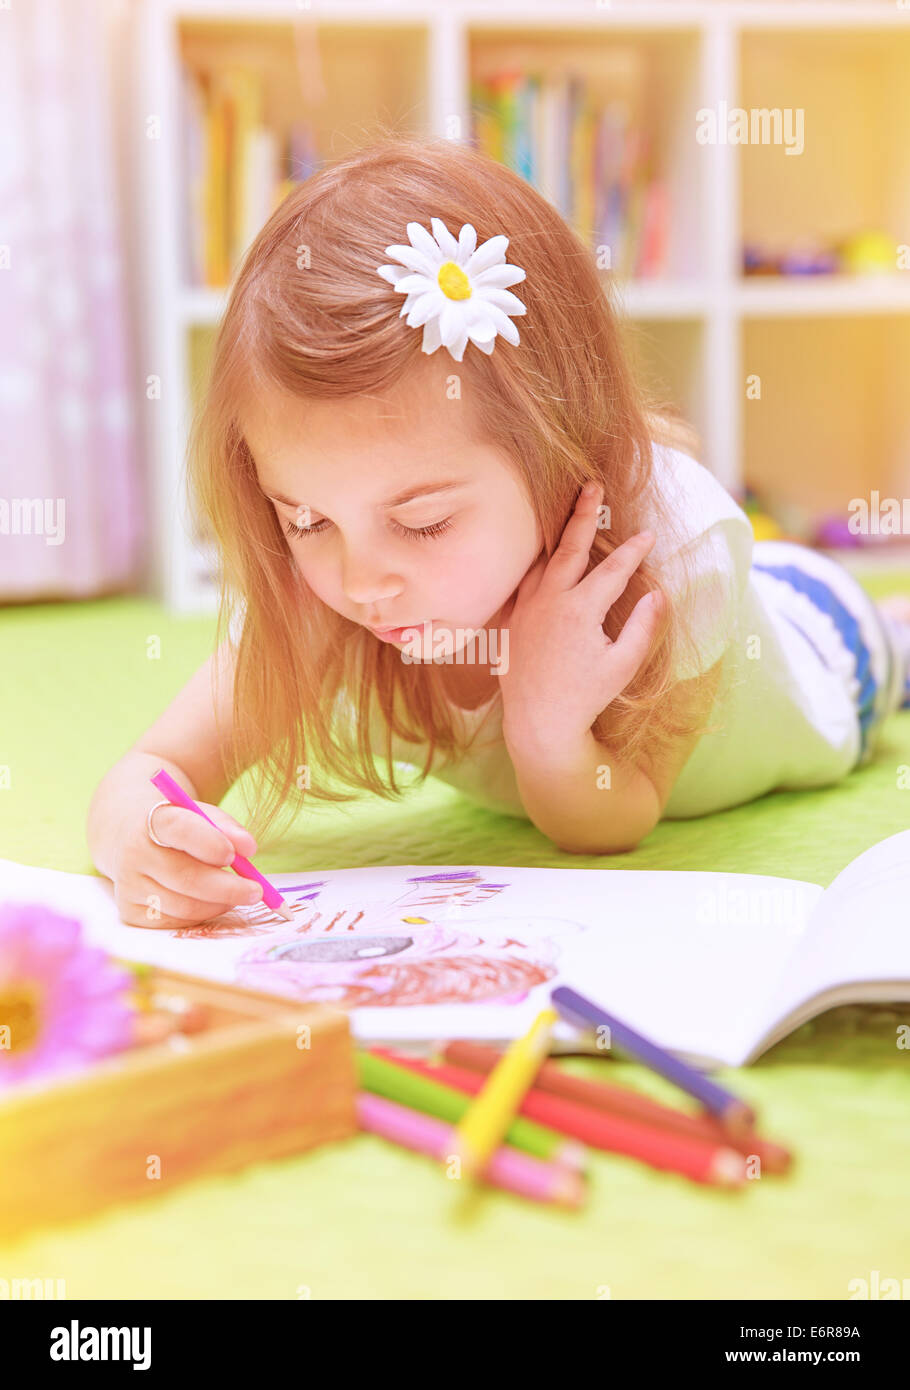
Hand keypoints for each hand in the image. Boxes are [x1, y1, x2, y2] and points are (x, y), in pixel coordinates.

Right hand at [111, 791, 263, 928]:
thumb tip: (248, 849)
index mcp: (152, 819)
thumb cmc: (178, 825)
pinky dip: (201, 915)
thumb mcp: (201, 813)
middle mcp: (134, 853)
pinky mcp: (129, 911)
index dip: (210, 843)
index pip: (180, 830)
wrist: (130, 836)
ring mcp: (128, 885)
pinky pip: (175, 922)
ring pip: (184, 906)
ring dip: (218, 904)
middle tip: (256, 891)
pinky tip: (211, 902)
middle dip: (228, 888)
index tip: (235, 855)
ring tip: (235, 894)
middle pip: (185, 878)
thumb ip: (227, 827)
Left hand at [497, 482, 662, 755]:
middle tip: (593, 485)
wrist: (537, 722)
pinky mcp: (513, 618)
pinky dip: (536, 560)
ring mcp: (527, 607)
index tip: (649, 535)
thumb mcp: (623, 666)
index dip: (634, 550)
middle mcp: (550, 600)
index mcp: (580, 610)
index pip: (613, 569)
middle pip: (570, 547)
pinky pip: (524, 578)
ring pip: (543, 559)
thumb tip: (658, 593)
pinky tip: (544, 553)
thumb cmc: (585, 696)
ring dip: (558, 534)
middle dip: (584, 514)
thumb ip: (644, 627)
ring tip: (569, 511)